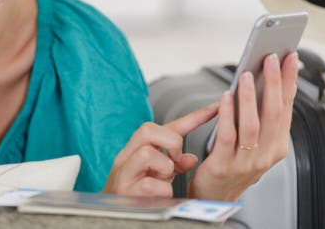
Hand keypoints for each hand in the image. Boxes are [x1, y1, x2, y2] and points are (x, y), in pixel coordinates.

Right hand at [103, 101, 219, 196]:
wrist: (111, 216)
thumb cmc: (137, 194)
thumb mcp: (158, 176)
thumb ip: (174, 165)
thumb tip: (191, 159)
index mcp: (137, 149)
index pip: (165, 126)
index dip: (192, 118)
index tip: (213, 109)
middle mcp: (127, 157)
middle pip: (147, 129)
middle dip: (171, 142)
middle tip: (176, 159)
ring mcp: (125, 173)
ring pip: (147, 154)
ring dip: (165, 168)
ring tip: (165, 179)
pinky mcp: (125, 191)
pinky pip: (150, 184)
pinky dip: (162, 190)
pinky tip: (160, 196)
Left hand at [187, 51, 298, 201]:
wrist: (213, 197)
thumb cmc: (231, 166)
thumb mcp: (253, 143)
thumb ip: (258, 117)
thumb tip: (258, 81)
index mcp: (277, 147)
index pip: (286, 109)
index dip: (289, 82)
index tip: (289, 59)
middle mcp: (266, 155)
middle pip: (274, 113)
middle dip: (274, 82)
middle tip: (271, 58)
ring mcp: (247, 162)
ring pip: (253, 124)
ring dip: (250, 97)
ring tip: (247, 75)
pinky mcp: (224, 165)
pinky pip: (227, 135)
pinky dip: (227, 113)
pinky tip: (225, 97)